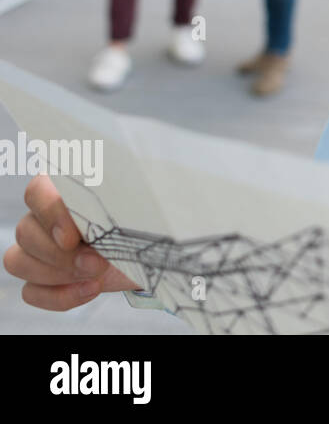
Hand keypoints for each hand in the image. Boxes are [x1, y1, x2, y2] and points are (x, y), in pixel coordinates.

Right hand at [2, 175, 138, 309]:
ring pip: (18, 261)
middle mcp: (44, 216)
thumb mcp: (141, 204)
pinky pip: (30, 292)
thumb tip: (113, 198)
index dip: (49, 214)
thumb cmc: (146, 219)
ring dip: (58, 274)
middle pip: (24, 231)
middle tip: (97, 262)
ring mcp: (37, 249)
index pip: (36, 191)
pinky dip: (59, 296)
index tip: (72, 236)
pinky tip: (90, 290)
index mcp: (67, 188)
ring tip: (97, 274)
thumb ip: (121, 197)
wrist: (155, 250)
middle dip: (61, 254)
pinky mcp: (41, 279)